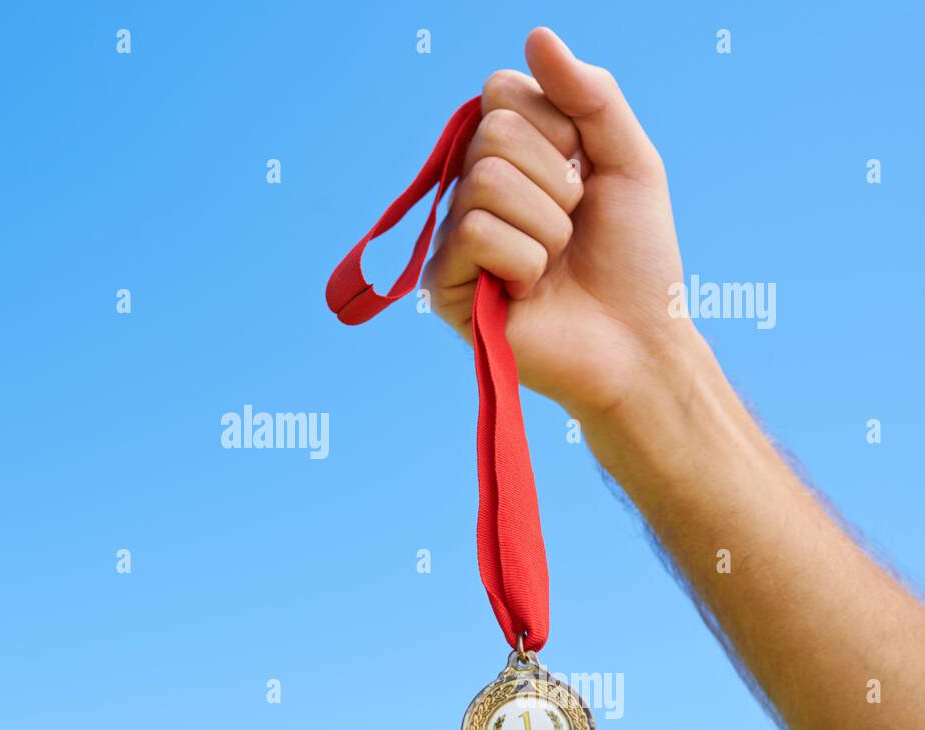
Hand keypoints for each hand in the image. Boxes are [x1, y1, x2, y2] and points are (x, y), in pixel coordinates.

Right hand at [423, 27, 688, 423]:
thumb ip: (590, 95)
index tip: (583, 174)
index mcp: (509, 156)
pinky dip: (524, 260)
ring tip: (554, 262)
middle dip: (556, 182)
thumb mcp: (628, 161)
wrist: (639, 342)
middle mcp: (472, 190)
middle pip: (492, 136)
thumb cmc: (635, 259)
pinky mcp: (444, 285)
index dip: (556, 128)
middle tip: (573, 227)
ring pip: (485, 183)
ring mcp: (454, 238)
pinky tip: (530, 291)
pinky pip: (473, 232)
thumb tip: (536, 34)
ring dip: (546, 226)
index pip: (500, 92)